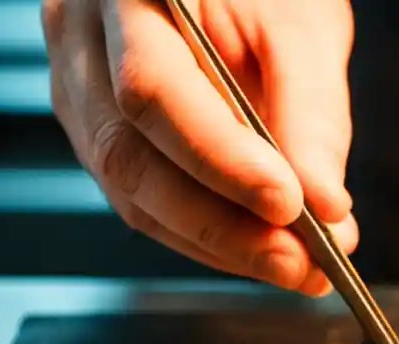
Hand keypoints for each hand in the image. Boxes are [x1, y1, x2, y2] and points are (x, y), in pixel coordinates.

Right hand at [42, 0, 355, 294]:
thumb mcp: (302, 22)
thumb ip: (312, 110)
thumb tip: (324, 208)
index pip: (152, 89)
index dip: (219, 159)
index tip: (290, 204)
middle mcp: (78, 34)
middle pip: (128, 154)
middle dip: (221, 226)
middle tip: (300, 263)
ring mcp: (74, 82)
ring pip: (129, 190)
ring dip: (217, 241)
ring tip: (294, 264)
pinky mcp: (95, 125)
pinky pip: (139, 194)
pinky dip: (203, 230)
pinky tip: (258, 244)